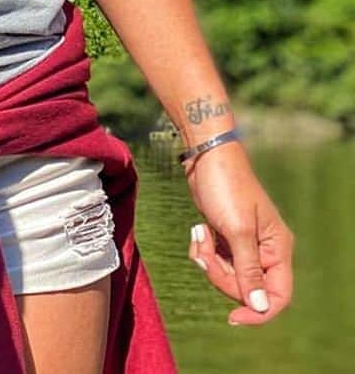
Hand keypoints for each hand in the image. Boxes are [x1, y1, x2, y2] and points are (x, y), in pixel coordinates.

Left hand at [185, 140, 293, 324]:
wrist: (206, 157)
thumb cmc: (226, 186)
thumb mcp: (237, 230)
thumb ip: (248, 270)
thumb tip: (260, 306)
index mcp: (278, 248)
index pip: (278, 295)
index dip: (258, 311)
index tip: (233, 317)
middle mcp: (266, 249)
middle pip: (247, 287)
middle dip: (221, 275)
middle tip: (204, 253)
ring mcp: (245, 243)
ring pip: (228, 275)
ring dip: (208, 261)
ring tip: (199, 234)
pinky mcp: (227, 237)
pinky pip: (216, 260)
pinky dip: (203, 251)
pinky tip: (197, 231)